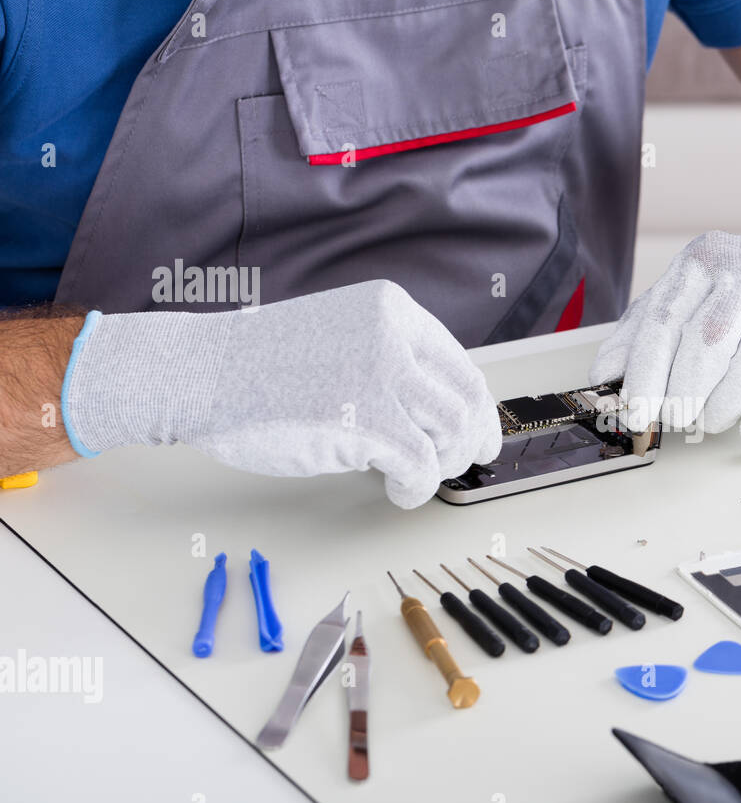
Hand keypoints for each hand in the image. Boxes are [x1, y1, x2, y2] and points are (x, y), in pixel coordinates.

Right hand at [62, 280, 500, 507]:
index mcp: (393, 311)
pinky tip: (398, 491)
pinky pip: (420, 464)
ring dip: (444, 464)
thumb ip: (389, 361)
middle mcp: (395, 336)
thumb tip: (439, 413)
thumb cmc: (260, 366)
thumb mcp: (344, 339)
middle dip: (470, 441)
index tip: (477, 436)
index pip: (460, 366)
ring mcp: (382, 375)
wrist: (201, 374)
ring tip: (415, 477)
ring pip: (453, 430)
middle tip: (457, 465)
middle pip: (467, 399)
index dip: (477, 410)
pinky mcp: (365, 419)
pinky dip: (417, 487)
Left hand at [588, 213, 740, 443]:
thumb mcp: (679, 299)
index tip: (635, 416)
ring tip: (709, 421)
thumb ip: (639, 334)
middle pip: (710, 340)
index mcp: (703, 260)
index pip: (666, 322)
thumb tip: (603, 378)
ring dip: (726, 403)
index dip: (646, 375)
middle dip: (685, 392)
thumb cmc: (734, 295)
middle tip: (675, 421)